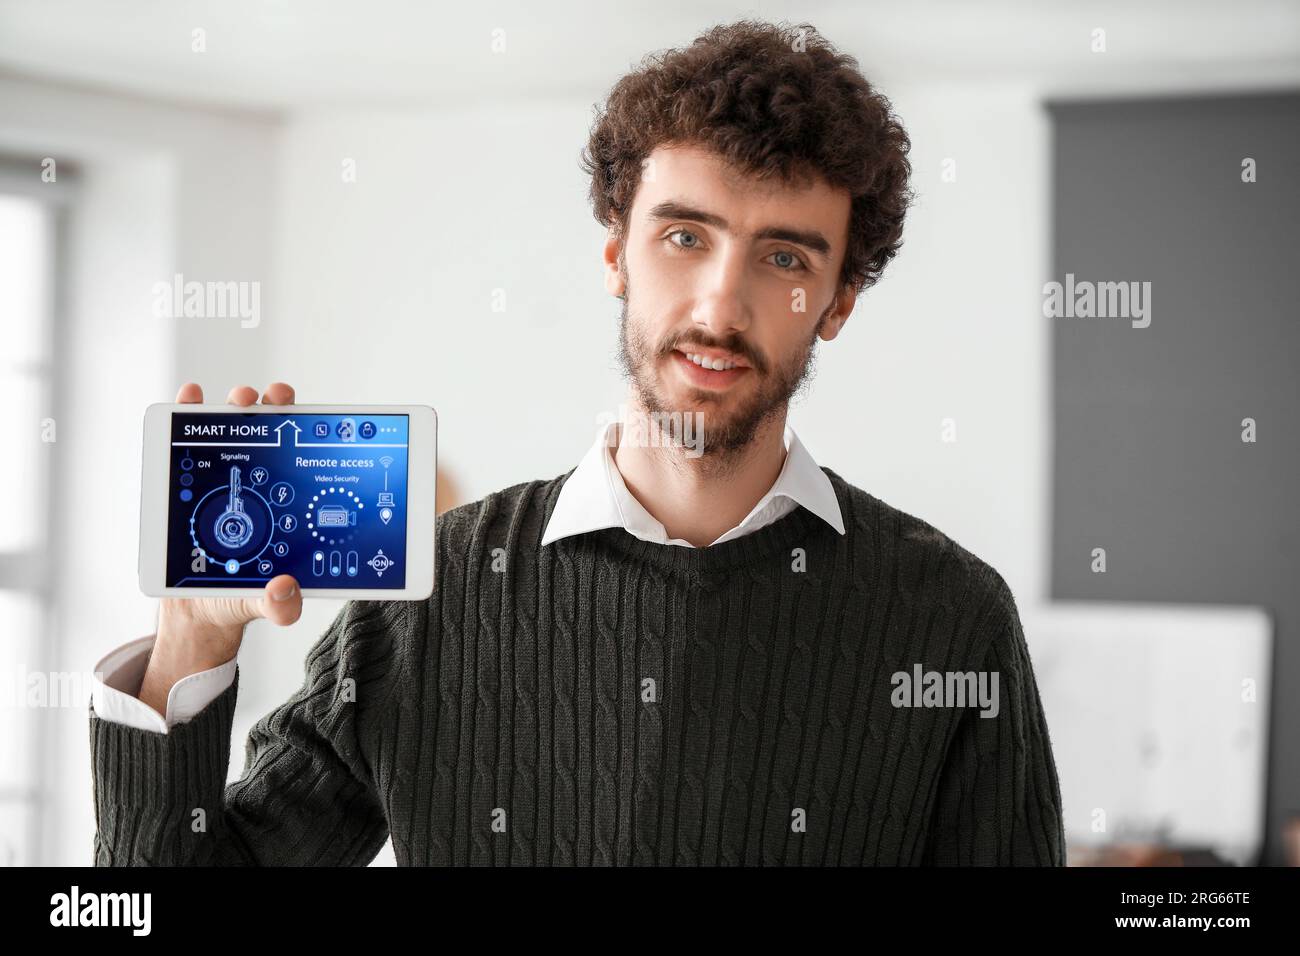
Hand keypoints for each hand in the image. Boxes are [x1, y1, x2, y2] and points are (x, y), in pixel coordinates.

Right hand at [139, 383, 302, 716]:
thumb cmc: (240, 595)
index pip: (305, 462)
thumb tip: (285, 590)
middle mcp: (260, 481)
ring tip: (238, 400)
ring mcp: (223, 475)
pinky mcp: (187, 475)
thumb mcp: (266, 603)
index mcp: (288, 505)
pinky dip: (187, 410)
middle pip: (272, 434)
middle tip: (278, 401)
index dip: (314, 436)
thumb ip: (280, 605)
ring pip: (232, 427)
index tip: (319, 419)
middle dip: (278, 408)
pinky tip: (190, 397)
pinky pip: (185, 437)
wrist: (195, 607)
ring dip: (236, 405)